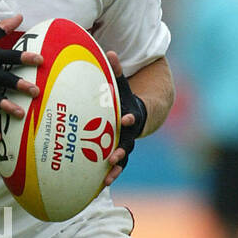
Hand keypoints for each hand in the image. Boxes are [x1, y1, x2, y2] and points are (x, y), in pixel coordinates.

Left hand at [102, 50, 147, 187]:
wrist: (139, 113)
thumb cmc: (123, 97)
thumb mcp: (121, 84)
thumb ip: (116, 71)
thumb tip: (110, 51)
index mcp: (131, 114)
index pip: (132, 116)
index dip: (129, 118)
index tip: (125, 119)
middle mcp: (131, 133)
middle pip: (128, 142)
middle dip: (120, 150)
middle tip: (112, 156)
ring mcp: (126, 145)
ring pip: (123, 159)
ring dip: (115, 169)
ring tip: (106, 179)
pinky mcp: (120, 154)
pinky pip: (115, 167)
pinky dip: (109, 176)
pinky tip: (98, 186)